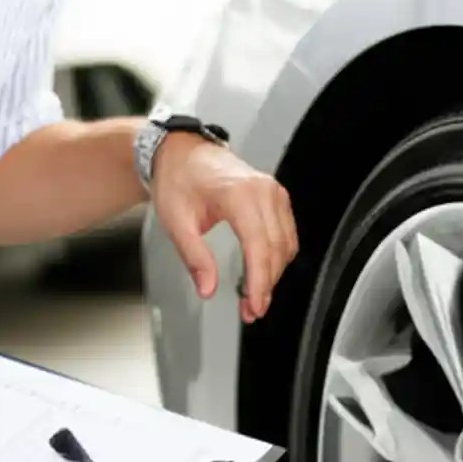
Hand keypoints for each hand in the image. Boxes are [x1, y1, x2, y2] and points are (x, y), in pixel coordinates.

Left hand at [150, 133, 297, 322]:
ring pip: (286, 243)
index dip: (259, 281)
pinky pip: (286, 232)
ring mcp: (273, 191)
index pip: (259, 246)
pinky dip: (278, 256)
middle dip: (266, 284)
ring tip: (255, 297)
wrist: (182, 151)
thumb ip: (194, 256)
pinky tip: (263, 272)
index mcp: (239, 194)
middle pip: (277, 248)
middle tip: (252, 310)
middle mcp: (263, 191)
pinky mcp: (275, 196)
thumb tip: (208, 287)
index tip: (254, 305)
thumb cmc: (178, 178)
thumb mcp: (176, 220)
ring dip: (274, 273)